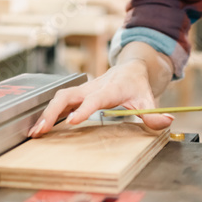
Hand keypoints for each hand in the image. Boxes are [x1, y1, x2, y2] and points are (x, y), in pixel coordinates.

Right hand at [27, 59, 174, 136]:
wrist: (130, 69)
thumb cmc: (137, 86)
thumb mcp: (148, 99)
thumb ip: (154, 113)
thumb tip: (166, 122)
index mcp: (110, 89)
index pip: (94, 99)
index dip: (83, 110)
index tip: (71, 122)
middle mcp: (92, 87)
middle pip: (68, 96)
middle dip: (52, 111)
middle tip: (41, 130)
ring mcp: (82, 90)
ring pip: (60, 98)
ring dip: (46, 114)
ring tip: (35, 132)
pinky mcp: (77, 95)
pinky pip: (59, 102)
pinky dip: (48, 114)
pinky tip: (39, 128)